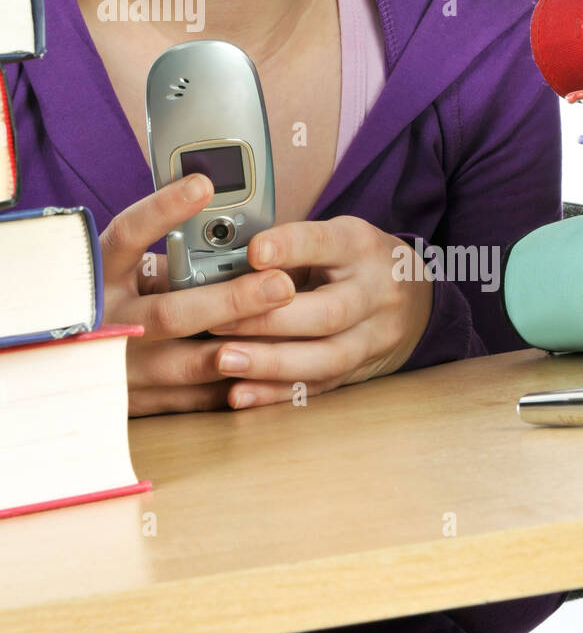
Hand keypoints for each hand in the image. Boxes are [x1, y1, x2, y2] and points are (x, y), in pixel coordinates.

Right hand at [100, 174, 296, 416]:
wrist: (49, 369)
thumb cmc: (107, 304)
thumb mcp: (122, 275)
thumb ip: (165, 263)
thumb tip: (233, 243)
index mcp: (97, 275)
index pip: (128, 234)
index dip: (163, 209)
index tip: (203, 184)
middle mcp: (104, 321)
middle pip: (171, 312)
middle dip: (231, 300)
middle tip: (280, 282)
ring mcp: (116, 368)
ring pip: (185, 363)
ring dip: (240, 347)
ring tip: (284, 330)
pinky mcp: (133, 403)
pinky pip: (191, 399)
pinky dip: (230, 385)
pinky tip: (269, 369)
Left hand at [207, 215, 433, 408]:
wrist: (414, 296)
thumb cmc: (353, 261)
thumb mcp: (332, 238)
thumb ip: (286, 250)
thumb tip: (221, 263)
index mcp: (360, 246)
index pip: (325, 243)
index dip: (290, 247)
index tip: (253, 252)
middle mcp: (375, 292)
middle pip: (327, 312)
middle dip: (268, 320)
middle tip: (217, 320)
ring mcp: (373, 337)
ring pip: (326, 358)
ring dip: (269, 363)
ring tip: (223, 360)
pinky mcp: (360, 371)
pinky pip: (318, 387)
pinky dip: (275, 393)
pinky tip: (239, 394)